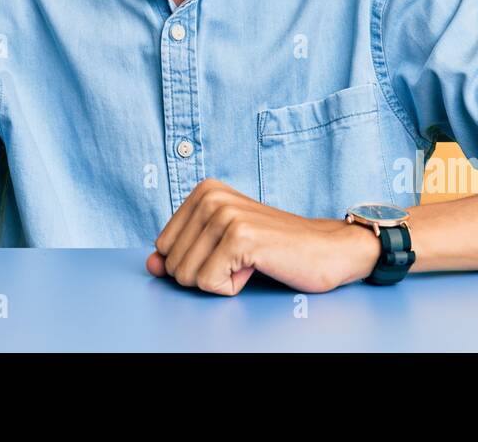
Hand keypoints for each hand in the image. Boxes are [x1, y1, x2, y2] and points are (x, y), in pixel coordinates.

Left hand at [147, 178, 382, 295]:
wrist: (327, 250)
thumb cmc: (274, 249)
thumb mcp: (220, 246)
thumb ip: (180, 253)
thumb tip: (150, 265)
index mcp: (203, 191)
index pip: (162, 247)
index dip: (195, 262)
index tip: (229, 251)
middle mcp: (210, 196)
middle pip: (172, 264)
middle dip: (205, 274)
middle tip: (242, 259)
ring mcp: (224, 214)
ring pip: (187, 276)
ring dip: (220, 281)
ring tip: (250, 262)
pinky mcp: (239, 237)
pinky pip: (209, 284)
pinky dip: (232, 287)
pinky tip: (257, 267)